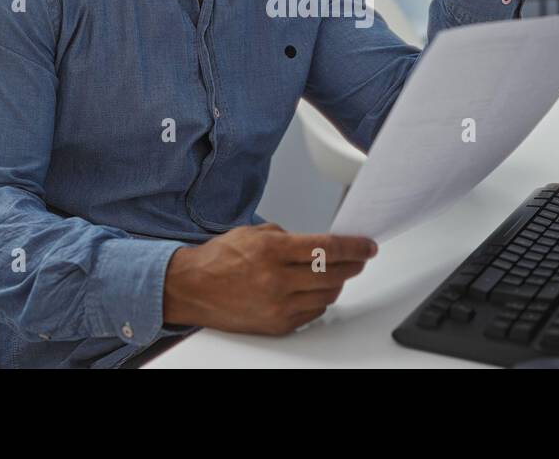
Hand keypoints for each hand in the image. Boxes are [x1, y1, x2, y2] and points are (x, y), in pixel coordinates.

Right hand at [162, 223, 377, 334]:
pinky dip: (320, 299)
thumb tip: (320, 246)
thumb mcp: (254, 233)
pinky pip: (313, 312)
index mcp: (272, 251)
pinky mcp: (277, 325)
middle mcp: (277, 280)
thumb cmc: (219, 259)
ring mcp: (278, 306)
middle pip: (333, 274)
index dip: (354, 247)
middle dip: (353, 264)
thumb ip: (289, 237)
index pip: (327, 249)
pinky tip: (318, 290)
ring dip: (338, 283)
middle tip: (359, 258)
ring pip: (327, 295)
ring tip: (339, 273)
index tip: (368, 246)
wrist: (191, 288)